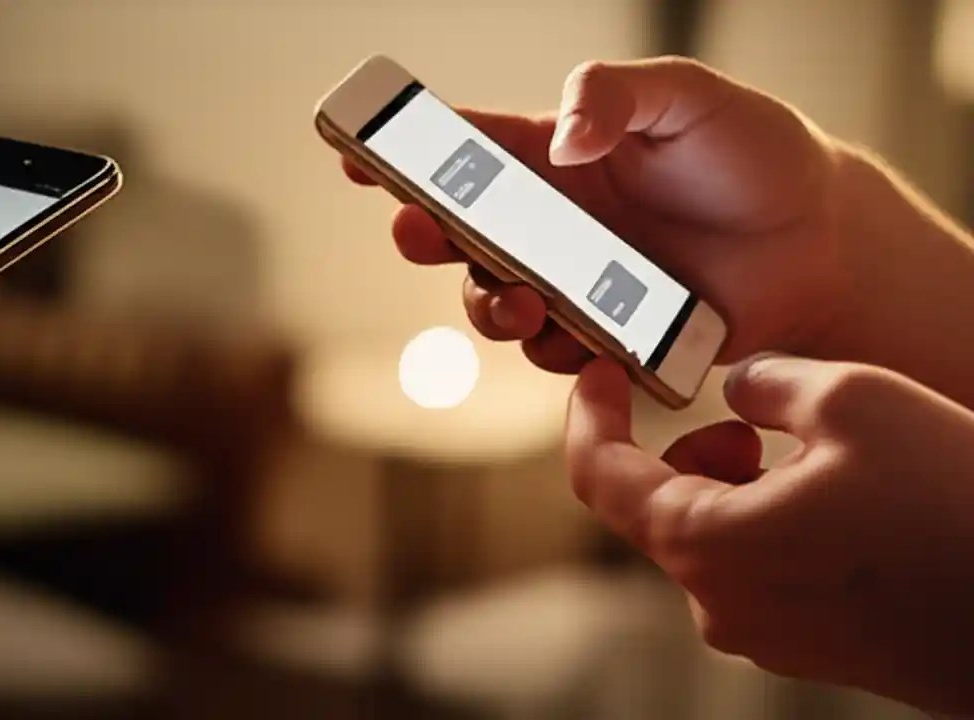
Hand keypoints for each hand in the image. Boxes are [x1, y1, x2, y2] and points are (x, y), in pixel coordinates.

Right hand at [346, 56, 849, 372]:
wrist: (819, 240)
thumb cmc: (752, 153)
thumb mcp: (688, 95)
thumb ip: (615, 93)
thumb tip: (564, 138)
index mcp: (553, 156)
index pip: (462, 151)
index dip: (403, 153)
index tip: (356, 155)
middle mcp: (550, 224)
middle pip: (457, 237)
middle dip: (423, 238)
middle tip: (417, 234)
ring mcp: (572, 284)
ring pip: (493, 304)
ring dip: (486, 305)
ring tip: (518, 301)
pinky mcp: (603, 337)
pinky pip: (553, 353)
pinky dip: (552, 349)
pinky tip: (576, 335)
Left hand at [568, 354, 973, 713]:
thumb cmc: (954, 505)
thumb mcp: (851, 399)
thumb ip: (765, 383)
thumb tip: (738, 391)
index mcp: (705, 545)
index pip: (599, 477)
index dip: (590, 414)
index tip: (601, 371)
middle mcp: (719, 603)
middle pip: (658, 505)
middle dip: (691, 447)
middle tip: (752, 422)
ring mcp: (763, 634)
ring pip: (712, 534)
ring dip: (737, 482)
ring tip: (813, 459)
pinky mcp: (806, 646)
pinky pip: (757, 569)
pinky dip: (769, 520)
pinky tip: (838, 501)